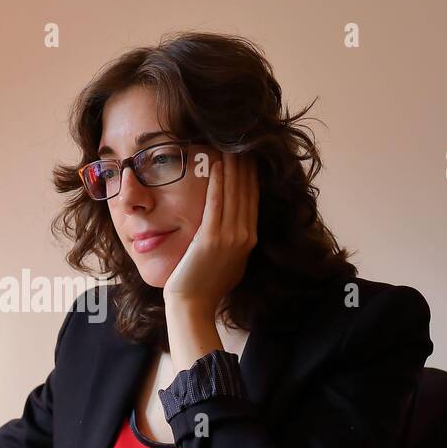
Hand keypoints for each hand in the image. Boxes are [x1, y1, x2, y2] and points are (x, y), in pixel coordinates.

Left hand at [162, 150, 258, 321]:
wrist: (193, 305)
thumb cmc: (207, 286)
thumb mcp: (230, 262)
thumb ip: (236, 243)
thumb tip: (238, 230)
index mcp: (250, 240)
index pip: (252, 199)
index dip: (251, 176)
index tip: (248, 156)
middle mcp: (245, 236)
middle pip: (247, 192)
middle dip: (245, 166)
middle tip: (242, 142)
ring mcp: (230, 237)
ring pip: (234, 194)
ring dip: (233, 168)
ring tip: (230, 146)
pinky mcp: (212, 238)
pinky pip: (216, 203)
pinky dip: (218, 183)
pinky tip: (217, 166)